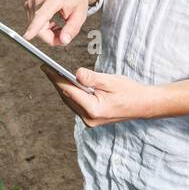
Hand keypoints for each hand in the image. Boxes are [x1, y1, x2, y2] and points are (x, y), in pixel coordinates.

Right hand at [23, 0, 97, 45]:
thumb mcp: (80, 14)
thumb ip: (72, 29)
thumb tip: (63, 41)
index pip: (42, 16)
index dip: (34, 28)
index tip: (26, 36)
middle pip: (39, 28)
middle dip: (52, 37)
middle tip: (65, 34)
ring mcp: (32, 1)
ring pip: (36, 28)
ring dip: (48, 32)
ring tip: (60, 24)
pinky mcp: (28, 4)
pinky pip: (34, 24)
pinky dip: (43, 27)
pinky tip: (52, 20)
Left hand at [40, 64, 155, 126]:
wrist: (143, 105)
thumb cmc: (130, 92)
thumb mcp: (111, 81)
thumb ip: (92, 78)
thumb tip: (76, 73)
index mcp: (94, 109)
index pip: (69, 91)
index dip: (55, 78)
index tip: (45, 68)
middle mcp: (89, 119)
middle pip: (67, 97)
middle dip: (57, 82)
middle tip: (46, 68)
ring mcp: (90, 121)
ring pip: (70, 102)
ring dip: (63, 88)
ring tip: (53, 74)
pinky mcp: (91, 119)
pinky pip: (77, 105)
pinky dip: (72, 94)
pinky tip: (67, 84)